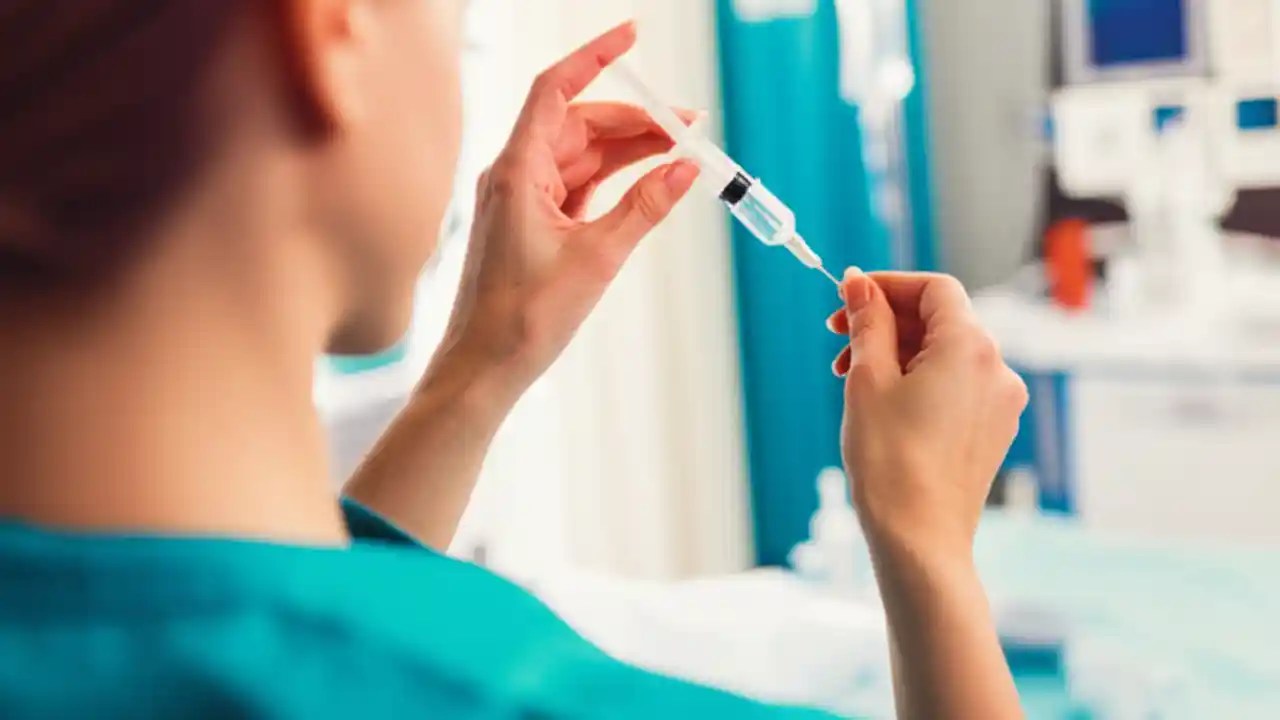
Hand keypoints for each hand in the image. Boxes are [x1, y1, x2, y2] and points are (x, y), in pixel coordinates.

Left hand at [428, 22, 699, 400]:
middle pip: (579, 122)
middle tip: (688, 130)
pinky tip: (649, 179)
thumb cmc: (523, 318)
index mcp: (517, 170)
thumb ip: (644, 209)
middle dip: (635, 120)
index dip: (595, 57)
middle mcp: (515, 174)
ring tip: (681, 152)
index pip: (555, 89)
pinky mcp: (534, 224)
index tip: (634, 36)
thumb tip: (686, 171)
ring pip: (583, 154)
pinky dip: (614, 180)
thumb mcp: (597, 259)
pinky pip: (579, 185)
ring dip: (630, 150)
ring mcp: (524, 198)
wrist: (483, 368)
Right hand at [827, 270, 1027, 561]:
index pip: (934, 289)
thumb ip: (867, 322)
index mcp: (971, 346)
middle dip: (887, 323)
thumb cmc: (890, 462)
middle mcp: (997, 368)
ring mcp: (1000, 402)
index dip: (888, 286)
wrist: (919, 539)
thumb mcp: (867, 380)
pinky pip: (956, 385)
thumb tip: (860, 283)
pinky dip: (920, 381)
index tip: (847, 299)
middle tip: (838, 342)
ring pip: (946, 354)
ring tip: (853, 380)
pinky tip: (883, 404)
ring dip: (899, 354)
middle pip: (941, 320)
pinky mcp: (993, 430)